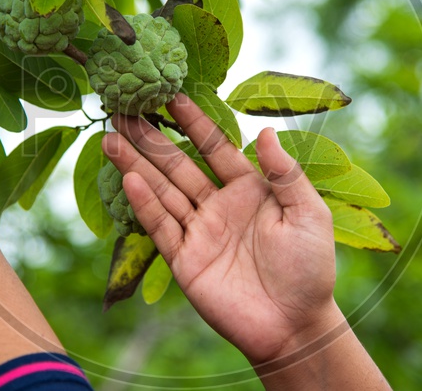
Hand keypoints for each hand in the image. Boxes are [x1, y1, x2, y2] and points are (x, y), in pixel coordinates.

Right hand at [102, 93, 339, 365]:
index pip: (214, 147)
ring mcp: (198, 231)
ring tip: (111, 137)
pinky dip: (144, 203)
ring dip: (136, 164)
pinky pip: (161, 226)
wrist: (294, 326)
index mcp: (248, 188)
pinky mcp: (184, 259)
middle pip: (178, 164)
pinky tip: (129, 179)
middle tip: (123, 109)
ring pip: (162, 190)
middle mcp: (218, 204)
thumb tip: (266, 131)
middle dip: (152, 138)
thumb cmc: (309, 268)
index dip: (194, 121)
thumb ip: (285, 173)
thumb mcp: (308, 214)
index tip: (172, 95)